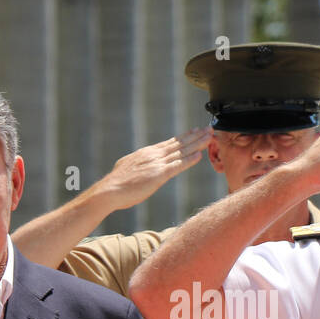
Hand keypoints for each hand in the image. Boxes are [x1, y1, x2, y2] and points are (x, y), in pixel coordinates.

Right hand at [92, 128, 211, 211]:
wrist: (110, 190)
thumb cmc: (117, 183)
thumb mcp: (129, 168)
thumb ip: (139, 165)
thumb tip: (141, 167)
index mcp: (147, 153)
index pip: (170, 142)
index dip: (185, 136)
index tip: (195, 130)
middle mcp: (154, 155)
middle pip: (179, 143)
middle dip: (195, 135)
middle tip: (209, 128)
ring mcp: (157, 164)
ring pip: (181, 151)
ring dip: (197, 144)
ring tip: (209, 137)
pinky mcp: (158, 175)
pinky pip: (177, 166)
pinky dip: (189, 160)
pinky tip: (199, 155)